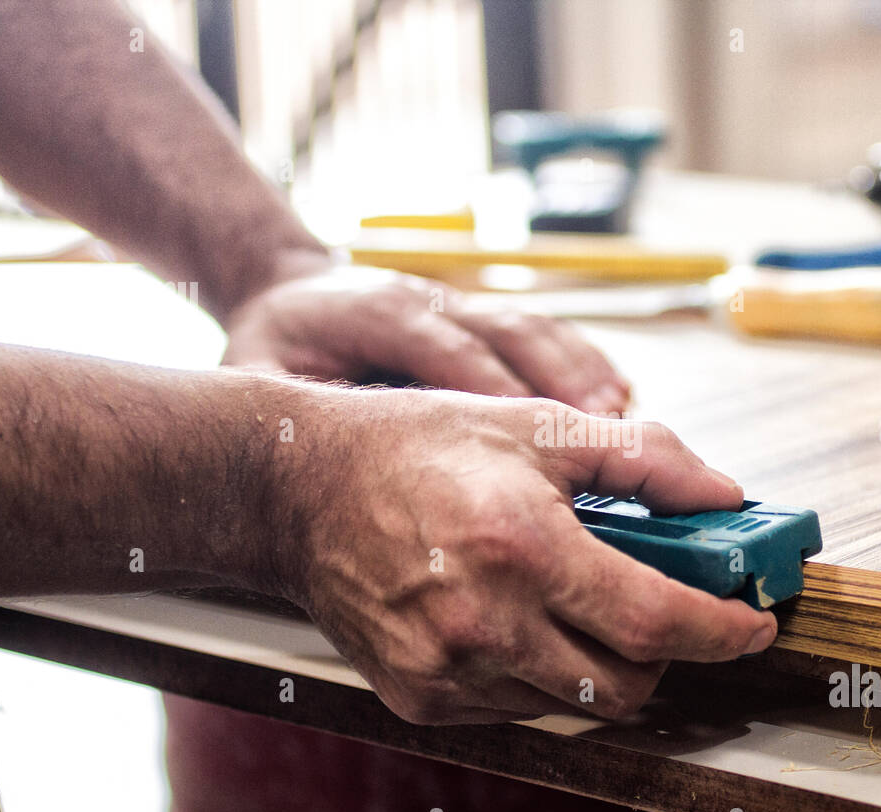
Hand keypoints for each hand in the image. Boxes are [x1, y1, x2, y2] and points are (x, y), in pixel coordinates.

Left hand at [222, 263, 630, 413]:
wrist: (291, 289)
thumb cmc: (277, 345)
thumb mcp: (257, 373)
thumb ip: (292, 406)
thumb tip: (327, 453)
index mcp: (375, 309)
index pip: (440, 344)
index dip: (485, 385)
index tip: (524, 432)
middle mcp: (431, 298)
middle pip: (505, 332)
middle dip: (554, 379)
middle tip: (599, 430)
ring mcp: (465, 303)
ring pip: (536, 329)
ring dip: (582, 371)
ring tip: (622, 417)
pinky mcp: (487, 318)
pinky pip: (548, 335)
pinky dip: (588, 365)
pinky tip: (623, 401)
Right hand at [272, 387, 777, 724]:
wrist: (295, 488)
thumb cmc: (412, 446)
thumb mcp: (533, 425)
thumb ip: (642, 458)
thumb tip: (722, 493)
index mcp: (521, 545)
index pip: (655, 620)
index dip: (722, 630)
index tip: (753, 624)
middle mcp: (483, 621)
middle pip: (625, 686)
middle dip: (666, 656)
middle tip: (664, 612)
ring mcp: (446, 670)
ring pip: (572, 704)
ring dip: (599, 663)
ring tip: (575, 601)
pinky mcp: (419, 697)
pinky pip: (515, 709)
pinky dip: (540, 674)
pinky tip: (518, 619)